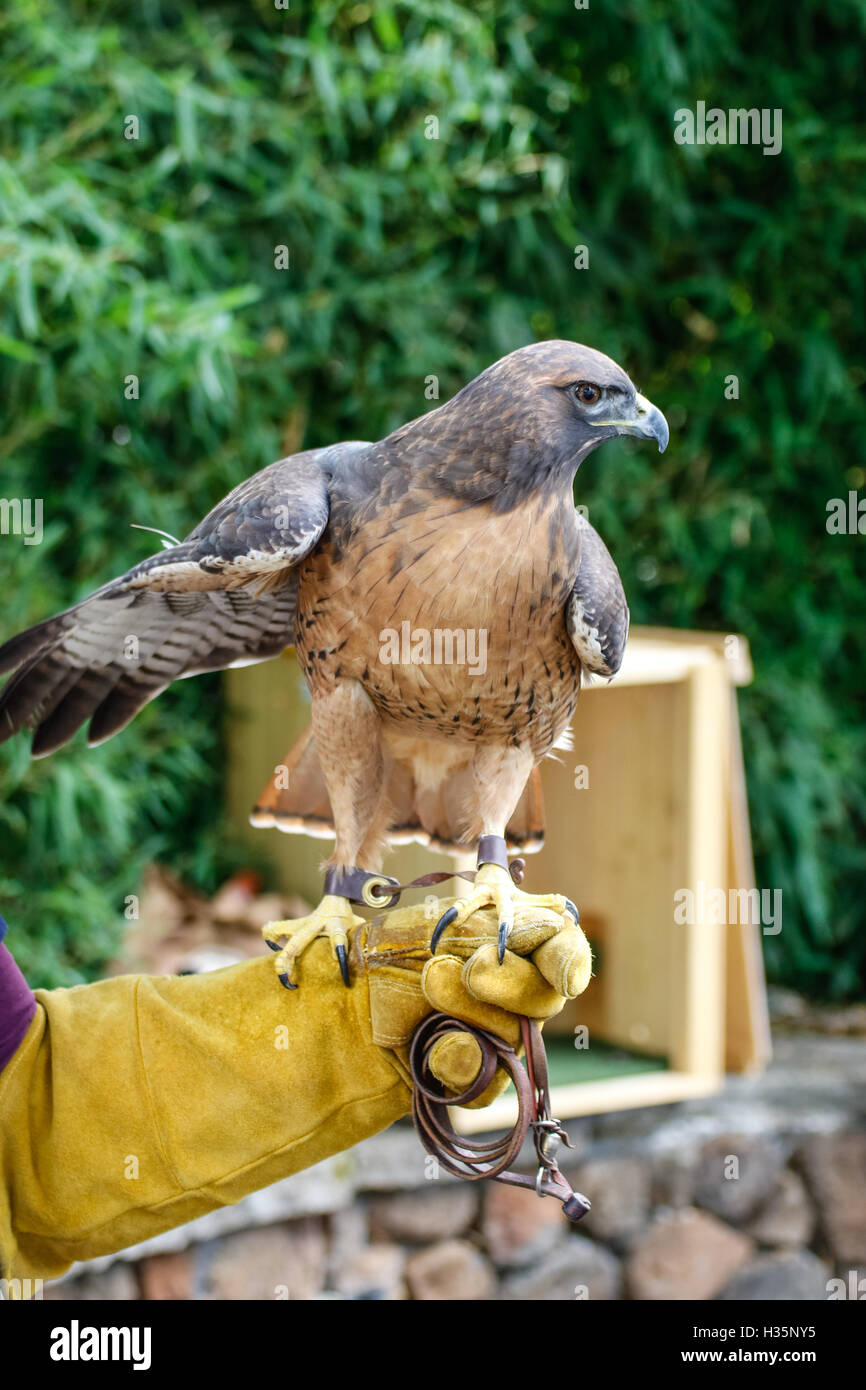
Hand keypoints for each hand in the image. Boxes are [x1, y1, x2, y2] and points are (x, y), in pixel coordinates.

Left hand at [354, 894, 591, 1103]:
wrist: (345, 999)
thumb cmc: (393, 949)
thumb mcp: (442, 922)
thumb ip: (500, 924)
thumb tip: (555, 922)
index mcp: (517, 943)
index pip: (563, 951)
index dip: (570, 961)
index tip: (564, 975)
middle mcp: (517, 990)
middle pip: (546, 997)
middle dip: (508, 983)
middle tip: (469, 969)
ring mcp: (499, 1036)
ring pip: (515, 1036)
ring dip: (469, 1010)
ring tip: (428, 987)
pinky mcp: (475, 1076)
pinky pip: (487, 1079)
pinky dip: (456, 1057)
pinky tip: (431, 1042)